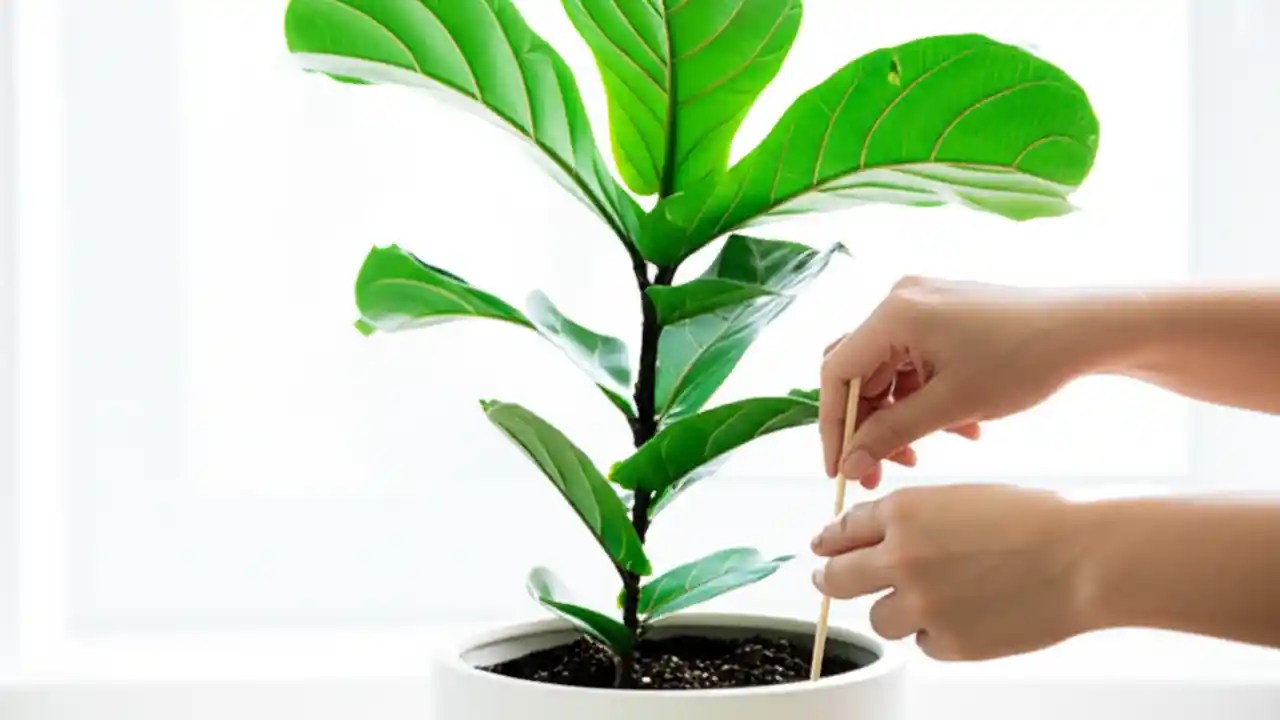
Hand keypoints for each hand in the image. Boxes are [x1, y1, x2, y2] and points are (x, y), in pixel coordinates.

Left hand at [810, 484, 1087, 660]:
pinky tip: (969, 614)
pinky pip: (922, 642)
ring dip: (895, 609)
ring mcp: (921, 605)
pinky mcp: (947, 643)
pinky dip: (936, 633)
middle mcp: (900, 558)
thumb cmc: (1034, 520)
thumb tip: (873, 536)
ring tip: (934, 596)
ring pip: (878, 618)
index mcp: (903, 512)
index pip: (843, 529)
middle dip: (829, 579)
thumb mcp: (959, 498)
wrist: (1082, 559)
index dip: (830, 540)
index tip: (822, 548)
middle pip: (836, 579)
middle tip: (827, 580)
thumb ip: (909, 519)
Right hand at [821, 277, 1094, 485]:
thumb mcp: (952, 406)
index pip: (836, 373)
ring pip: (887, 373)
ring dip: (901, 416)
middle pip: (859, 373)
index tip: (841, 469)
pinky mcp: (943, 314)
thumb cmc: (1025, 360)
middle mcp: (900, 301)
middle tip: (880, 470)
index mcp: (895, 314)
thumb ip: (892, 434)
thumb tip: (849, 464)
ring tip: (927, 452)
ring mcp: (922, 304)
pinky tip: (958, 427)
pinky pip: (914, 362)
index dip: (833, 426)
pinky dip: (924, 398)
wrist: (1086, 330)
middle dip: (868, 425)